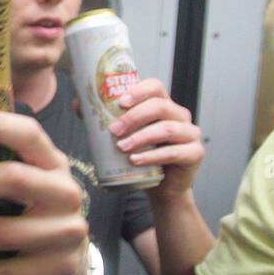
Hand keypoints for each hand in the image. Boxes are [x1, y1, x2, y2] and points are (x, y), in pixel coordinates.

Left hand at [0, 110, 88, 274]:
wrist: (72, 266)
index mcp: (53, 164)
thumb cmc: (36, 215)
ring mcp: (65, 233)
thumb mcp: (29, 186)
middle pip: (13, 180)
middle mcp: (64, 193)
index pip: (29, 135)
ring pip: (3, 232)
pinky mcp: (58, 268)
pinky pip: (4, 273)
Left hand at [107, 78, 203, 198]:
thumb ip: (104, 119)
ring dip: (141, 137)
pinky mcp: (195, 154)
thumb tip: (78, 103)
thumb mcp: (124, 135)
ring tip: (121, 147)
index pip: (155, 87)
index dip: (138, 91)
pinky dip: (153, 156)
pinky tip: (136, 160)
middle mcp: (180, 116)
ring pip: (167, 129)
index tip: (120, 102)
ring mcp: (191, 134)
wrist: (161, 187)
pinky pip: (175, 152)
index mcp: (163, 105)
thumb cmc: (141, 155)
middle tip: (113, 130)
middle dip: (134, 117)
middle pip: (160, 106)